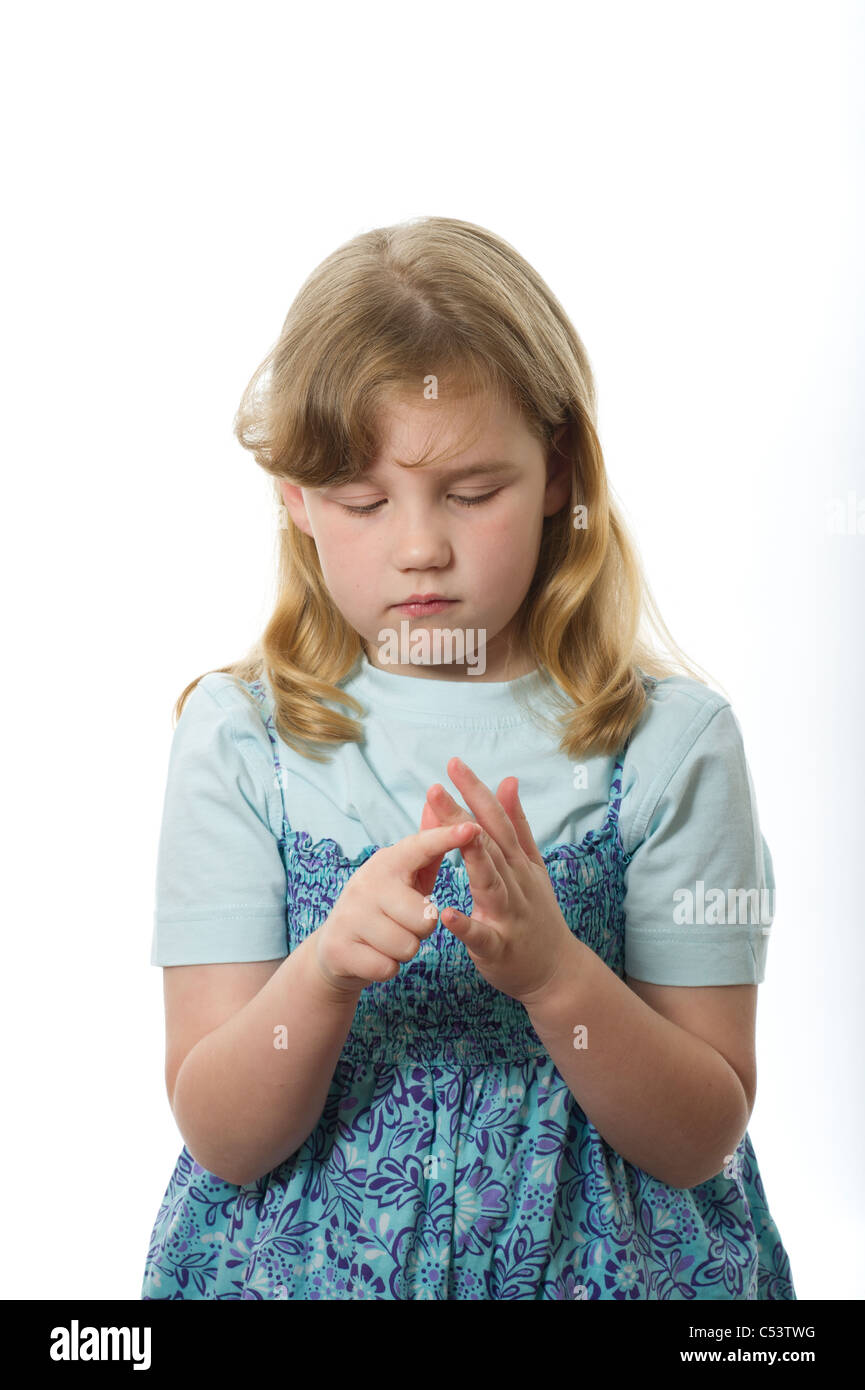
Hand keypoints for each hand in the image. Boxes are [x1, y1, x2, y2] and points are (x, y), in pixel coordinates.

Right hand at [314, 820, 481, 997]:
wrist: (334, 949)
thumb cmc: (383, 907)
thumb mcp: (402, 876)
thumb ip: (425, 845)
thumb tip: (436, 801)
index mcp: (388, 862)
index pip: (421, 848)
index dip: (447, 838)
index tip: (473, 828)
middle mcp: (366, 884)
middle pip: (426, 917)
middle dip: (424, 928)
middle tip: (404, 922)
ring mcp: (350, 916)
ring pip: (408, 946)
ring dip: (406, 949)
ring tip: (389, 938)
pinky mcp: (340, 949)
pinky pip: (388, 968)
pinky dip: (387, 968)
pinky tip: (374, 956)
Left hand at [418, 758, 575, 1005]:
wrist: (557, 971)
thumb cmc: (537, 914)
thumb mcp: (531, 865)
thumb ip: (517, 824)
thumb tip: (509, 780)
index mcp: (517, 862)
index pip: (495, 820)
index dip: (476, 791)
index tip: (453, 764)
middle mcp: (516, 883)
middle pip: (488, 845)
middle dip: (462, 816)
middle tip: (435, 788)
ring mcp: (510, 914)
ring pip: (490, 883)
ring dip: (472, 859)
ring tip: (450, 836)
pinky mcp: (499, 948)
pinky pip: (482, 936)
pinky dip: (465, 926)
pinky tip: (446, 914)